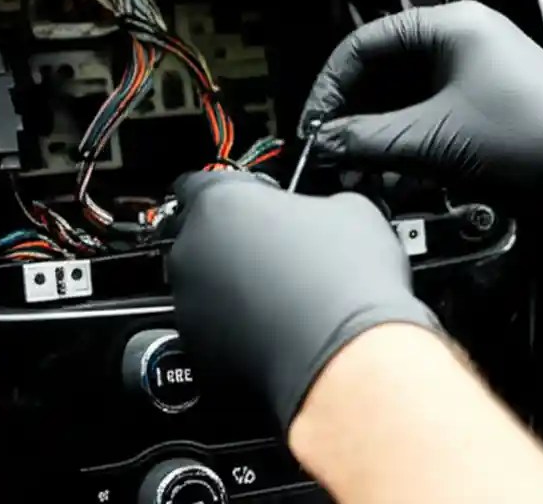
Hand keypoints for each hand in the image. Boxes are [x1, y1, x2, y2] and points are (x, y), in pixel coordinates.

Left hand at [165, 171, 437, 428]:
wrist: (349, 361)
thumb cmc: (349, 284)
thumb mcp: (352, 211)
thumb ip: (316, 203)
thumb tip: (320, 213)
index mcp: (221, 203)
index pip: (197, 181)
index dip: (230, 191)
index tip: (248, 200)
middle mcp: (192, 253)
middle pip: (202, 238)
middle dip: (235, 244)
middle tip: (280, 252)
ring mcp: (190, 308)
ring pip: (206, 288)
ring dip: (235, 290)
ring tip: (286, 298)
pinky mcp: (200, 355)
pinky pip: (215, 333)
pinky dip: (239, 332)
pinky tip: (281, 331)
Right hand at [301, 1, 542, 239]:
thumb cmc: (542, 141)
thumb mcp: (436, 142)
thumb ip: (370, 140)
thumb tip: (328, 141)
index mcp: (454, 27)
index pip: (366, 44)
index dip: (333, 86)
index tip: (316, 122)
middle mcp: (465, 41)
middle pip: (384, 72)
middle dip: (355, 115)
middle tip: (332, 149)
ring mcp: (476, 74)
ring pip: (406, 99)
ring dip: (379, 135)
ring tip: (359, 167)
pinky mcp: (486, 107)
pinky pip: (430, 118)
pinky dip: (407, 144)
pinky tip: (392, 173)